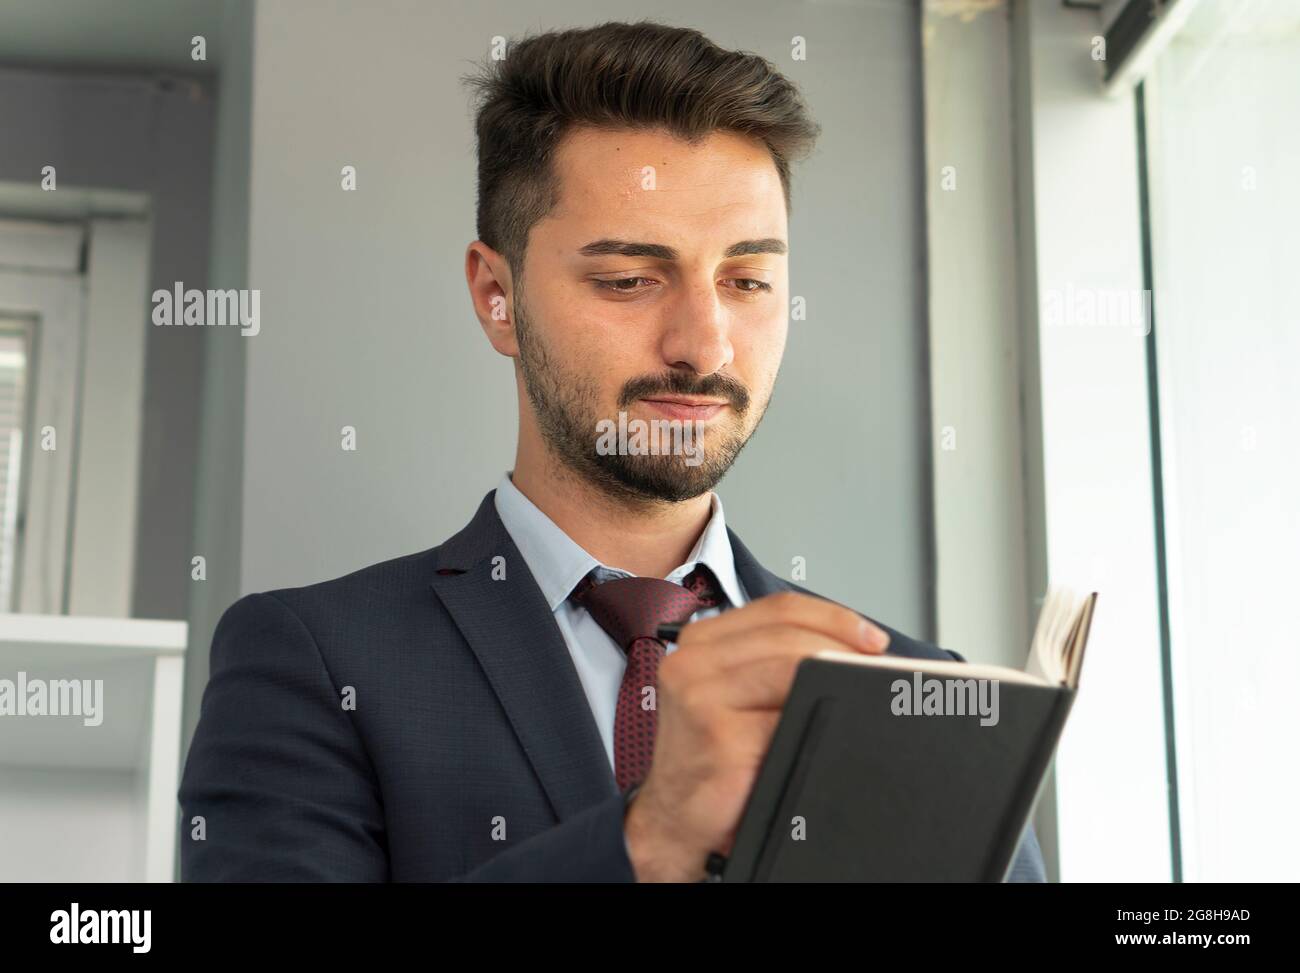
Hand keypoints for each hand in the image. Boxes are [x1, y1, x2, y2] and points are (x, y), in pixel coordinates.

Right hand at [622, 591, 888, 880]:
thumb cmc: (715, 761)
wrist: (676, 820)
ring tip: (864, 696)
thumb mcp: (736, 698)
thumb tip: (855, 655)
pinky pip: (784, 717)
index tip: (871, 639)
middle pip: (787, 634)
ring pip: (789, 667)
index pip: (777, 609)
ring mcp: (698, 694)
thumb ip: (775, 667)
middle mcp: (692, 660)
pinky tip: (829, 732)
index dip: (833, 617)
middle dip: (843, 648)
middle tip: (877, 671)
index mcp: (701, 642)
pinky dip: (816, 722)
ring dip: (835, 680)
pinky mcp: (715, 733)